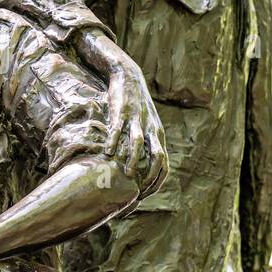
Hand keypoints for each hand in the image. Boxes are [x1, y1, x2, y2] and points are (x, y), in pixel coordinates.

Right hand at [77, 29, 166, 188]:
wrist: (129, 76)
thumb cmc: (135, 105)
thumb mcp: (146, 124)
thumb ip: (146, 143)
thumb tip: (138, 168)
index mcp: (158, 135)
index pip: (164, 164)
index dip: (157, 181)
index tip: (144, 195)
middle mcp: (151, 129)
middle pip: (157, 156)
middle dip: (149, 176)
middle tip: (137, 192)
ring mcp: (137, 120)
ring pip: (138, 144)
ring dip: (133, 161)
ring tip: (126, 175)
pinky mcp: (122, 112)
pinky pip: (118, 130)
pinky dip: (114, 142)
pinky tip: (107, 154)